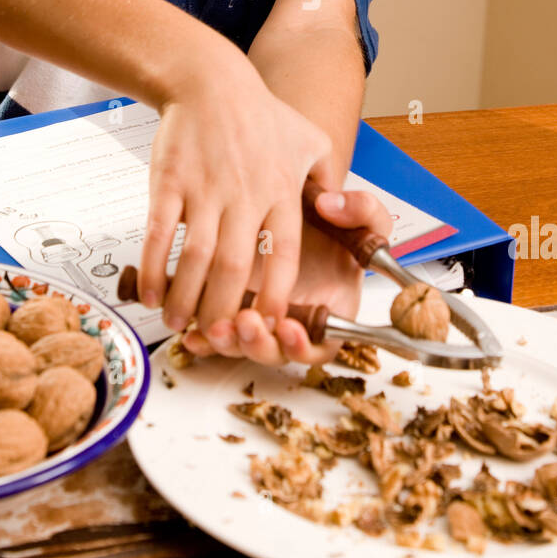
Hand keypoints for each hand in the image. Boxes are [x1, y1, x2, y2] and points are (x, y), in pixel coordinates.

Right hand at [137, 50, 334, 335]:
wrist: (209, 79)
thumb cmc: (259, 112)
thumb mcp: (310, 141)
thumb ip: (329, 181)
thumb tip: (340, 214)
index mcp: (282, 192)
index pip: (284, 256)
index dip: (277, 297)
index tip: (268, 324)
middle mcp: (246, 195)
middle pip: (236, 268)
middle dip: (222, 311)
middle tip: (212, 335)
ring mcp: (206, 189)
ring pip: (197, 258)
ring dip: (185, 298)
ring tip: (177, 322)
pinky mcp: (170, 181)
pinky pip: (161, 233)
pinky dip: (155, 268)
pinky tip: (151, 292)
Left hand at [180, 187, 394, 366]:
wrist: (296, 210)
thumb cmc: (328, 219)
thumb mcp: (360, 210)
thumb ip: (363, 211)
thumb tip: (332, 206)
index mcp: (331, 309)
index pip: (322, 345)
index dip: (305, 346)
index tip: (290, 329)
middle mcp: (296, 321)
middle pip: (277, 352)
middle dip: (260, 344)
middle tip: (248, 323)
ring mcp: (263, 318)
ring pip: (244, 346)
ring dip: (231, 344)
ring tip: (218, 327)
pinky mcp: (233, 309)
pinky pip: (217, 336)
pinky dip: (204, 340)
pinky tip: (193, 335)